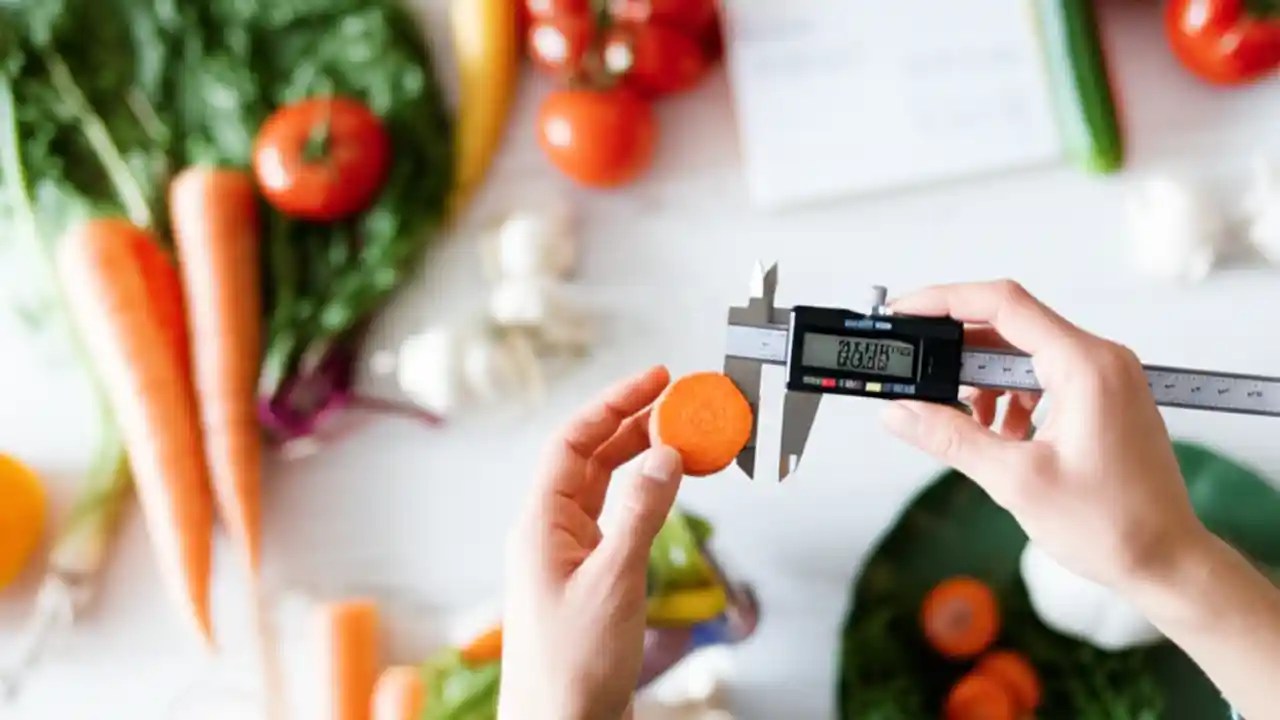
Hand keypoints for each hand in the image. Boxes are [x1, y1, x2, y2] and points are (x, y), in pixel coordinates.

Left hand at [499, 366, 683, 719]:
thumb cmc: (569, 670)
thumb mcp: (613, 582)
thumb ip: (641, 514)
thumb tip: (665, 456)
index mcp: (541, 525)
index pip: (573, 442)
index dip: (613, 404)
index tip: (655, 380)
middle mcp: (551, 534)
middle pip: (592, 459)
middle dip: (637, 427)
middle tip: (684, 406)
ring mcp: (570, 558)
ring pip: (608, 490)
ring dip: (646, 462)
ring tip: (689, 440)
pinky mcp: (591, 582)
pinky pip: (620, 522)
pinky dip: (649, 501)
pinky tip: (671, 494)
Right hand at [880, 281, 1206, 590]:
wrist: (1166, 562)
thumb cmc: (1115, 525)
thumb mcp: (1016, 481)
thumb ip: (950, 437)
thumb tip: (901, 412)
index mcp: (1086, 366)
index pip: (1003, 304)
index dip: (944, 301)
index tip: (905, 313)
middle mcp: (1100, 360)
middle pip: (1009, 326)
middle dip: (957, 351)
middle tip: (917, 374)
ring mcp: (1104, 377)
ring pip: (1022, 354)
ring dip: (982, 382)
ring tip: (964, 422)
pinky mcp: (1101, 397)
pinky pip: (1041, 376)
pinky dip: (1008, 397)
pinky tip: (998, 434)